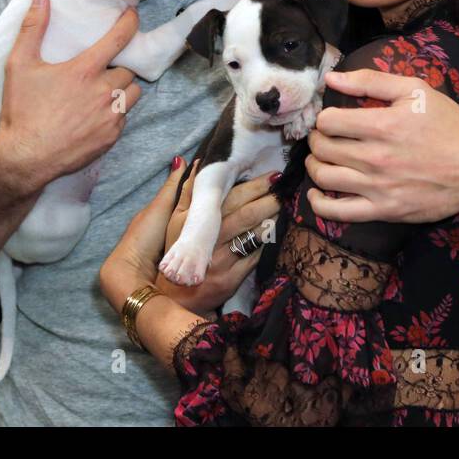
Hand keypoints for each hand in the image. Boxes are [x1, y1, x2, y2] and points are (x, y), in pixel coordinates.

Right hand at [0, 0, 141, 192]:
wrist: (26, 157)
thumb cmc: (22, 110)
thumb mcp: (20, 65)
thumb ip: (32, 28)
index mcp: (84, 70)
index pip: (119, 38)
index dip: (130, 23)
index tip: (133, 15)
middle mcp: (104, 91)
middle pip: (128, 69)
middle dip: (119, 65)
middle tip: (103, 68)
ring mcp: (111, 116)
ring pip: (133, 93)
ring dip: (123, 88)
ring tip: (104, 89)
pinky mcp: (112, 137)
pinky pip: (124, 117)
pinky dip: (116, 112)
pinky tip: (97, 113)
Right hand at [100, 157, 280, 315]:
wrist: (175, 296)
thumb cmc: (177, 252)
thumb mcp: (174, 221)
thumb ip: (186, 191)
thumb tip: (194, 161)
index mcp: (194, 221)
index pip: (229, 198)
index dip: (253, 186)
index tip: (272, 176)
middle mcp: (207, 239)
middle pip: (244, 214)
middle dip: (268, 199)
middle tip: (284, 190)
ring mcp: (220, 260)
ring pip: (252, 235)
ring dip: (271, 219)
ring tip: (283, 207)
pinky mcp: (231, 279)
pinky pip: (255, 257)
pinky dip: (267, 243)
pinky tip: (276, 232)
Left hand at [304, 68, 458, 222]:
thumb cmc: (447, 125)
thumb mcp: (415, 90)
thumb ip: (371, 81)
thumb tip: (331, 78)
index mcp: (382, 126)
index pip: (328, 121)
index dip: (325, 117)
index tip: (332, 118)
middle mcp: (376, 158)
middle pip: (322, 148)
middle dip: (317, 139)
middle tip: (324, 136)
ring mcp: (378, 187)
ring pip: (324, 178)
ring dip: (315, 165)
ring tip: (321, 158)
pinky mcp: (384, 210)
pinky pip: (339, 212)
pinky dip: (319, 204)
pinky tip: (317, 194)